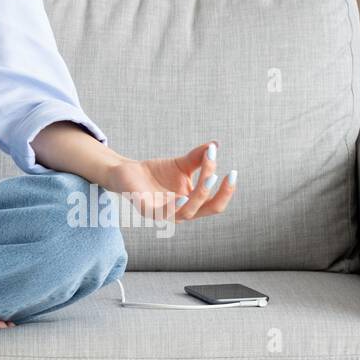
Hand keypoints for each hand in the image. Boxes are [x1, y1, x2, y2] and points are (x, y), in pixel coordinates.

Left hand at [103, 140, 235, 223]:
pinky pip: (163, 213)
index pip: (215, 203)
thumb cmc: (157, 172)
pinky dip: (174, 207)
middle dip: (217, 193)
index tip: (233, 172)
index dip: (227, 191)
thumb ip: (198, 158)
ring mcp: (164, 214)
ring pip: (187, 212)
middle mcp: (181, 213)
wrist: (127, 171)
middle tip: (222, 174)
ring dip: (199, 196)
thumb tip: (215, 144)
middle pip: (206, 209)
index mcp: (192, 204)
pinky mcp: (147, 210)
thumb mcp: (181, 164)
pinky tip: (182, 197)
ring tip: (209, 178)